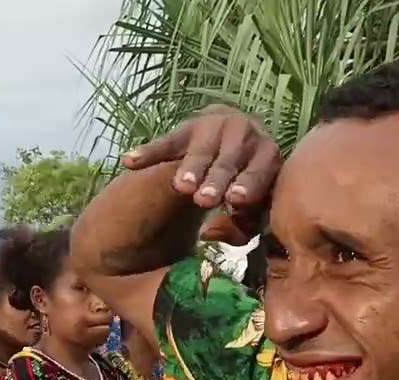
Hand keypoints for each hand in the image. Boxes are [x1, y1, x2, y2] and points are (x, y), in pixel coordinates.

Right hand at [122, 104, 281, 215]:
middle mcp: (246, 135)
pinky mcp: (187, 128)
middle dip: (216, 179)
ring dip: (191, 167)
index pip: (261, 171)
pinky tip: (130, 162)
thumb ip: (239, 228)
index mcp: (268, 156)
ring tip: (181, 186)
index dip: (248, 184)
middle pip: (230, 159)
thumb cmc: (244, 185)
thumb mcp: (250, 207)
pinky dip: (149, 152)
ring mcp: (215, 128)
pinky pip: (167, 141)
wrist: (233, 141)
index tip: (234, 200)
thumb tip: (208, 233)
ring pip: (201, 149)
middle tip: (203, 199)